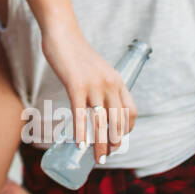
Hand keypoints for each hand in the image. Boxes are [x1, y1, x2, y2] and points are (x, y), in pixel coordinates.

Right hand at [41, 30, 137, 165]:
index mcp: (117, 81)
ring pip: (101, 122)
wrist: (63, 34)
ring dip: (100, 144)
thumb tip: (95, 106)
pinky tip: (79, 145)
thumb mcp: (96, 70)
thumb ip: (99, 86)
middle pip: (117, 121)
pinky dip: (81, 133)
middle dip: (114, 143)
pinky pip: (80, 115)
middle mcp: (110, 85)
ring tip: (97, 159)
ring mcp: (93, 86)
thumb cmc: (76, 53)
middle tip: (106, 156)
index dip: (127, 129)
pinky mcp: (75, 85)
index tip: (118, 140)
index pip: (131, 111)